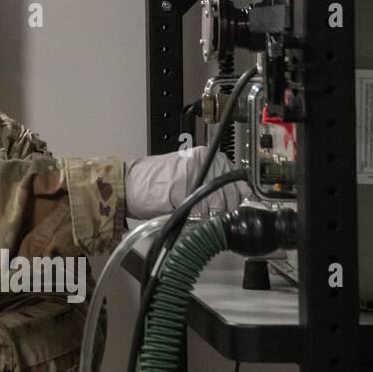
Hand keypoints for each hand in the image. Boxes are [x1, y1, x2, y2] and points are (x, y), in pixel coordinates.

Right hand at [124, 146, 249, 218]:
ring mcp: (192, 172)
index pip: (238, 181)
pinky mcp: (181, 186)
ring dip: (207, 214)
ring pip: (216, 204)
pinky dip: (194, 216)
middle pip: (230, 195)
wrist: (128, 184)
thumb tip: (244, 195)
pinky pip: (199, 209)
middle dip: (221, 209)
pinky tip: (184, 210)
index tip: (227, 205)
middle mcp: (202, 161)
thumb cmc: (156, 183)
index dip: (234, 198)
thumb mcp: (193, 178)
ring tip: (191, 210)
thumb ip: (218, 184)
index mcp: (207, 155)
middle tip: (204, 210)